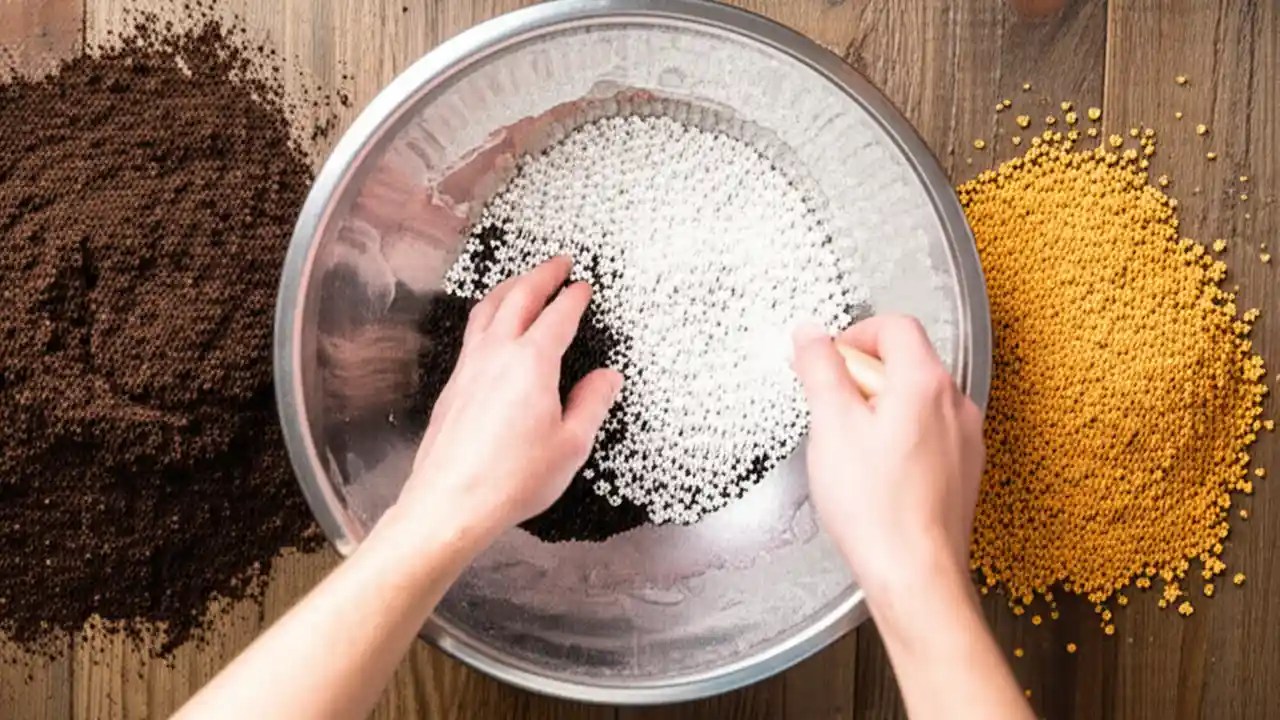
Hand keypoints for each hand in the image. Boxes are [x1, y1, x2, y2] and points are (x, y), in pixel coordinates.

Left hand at [388, 256, 622, 547]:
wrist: (450, 503)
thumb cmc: (512, 480)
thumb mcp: (571, 445)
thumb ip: (592, 404)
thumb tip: (607, 378)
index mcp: (532, 363)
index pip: (558, 316)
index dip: (573, 297)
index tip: (583, 286)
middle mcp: (497, 354)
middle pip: (519, 297)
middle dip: (541, 275)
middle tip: (557, 263)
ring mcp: (469, 367)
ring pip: (488, 309)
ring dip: (509, 287)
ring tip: (522, 281)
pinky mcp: (453, 385)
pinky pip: (473, 333)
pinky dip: (488, 313)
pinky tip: (492, 326)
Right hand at [791, 316, 983, 599]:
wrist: (915, 573)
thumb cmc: (876, 507)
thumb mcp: (830, 425)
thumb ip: (820, 369)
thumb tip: (811, 334)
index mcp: (925, 382)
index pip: (896, 326)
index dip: (855, 335)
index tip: (829, 361)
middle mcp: (955, 404)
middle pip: (907, 360)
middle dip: (864, 375)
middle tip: (833, 407)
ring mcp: (964, 438)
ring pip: (918, 398)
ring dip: (882, 407)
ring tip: (851, 446)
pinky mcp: (963, 470)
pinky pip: (929, 433)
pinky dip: (900, 437)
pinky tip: (875, 472)